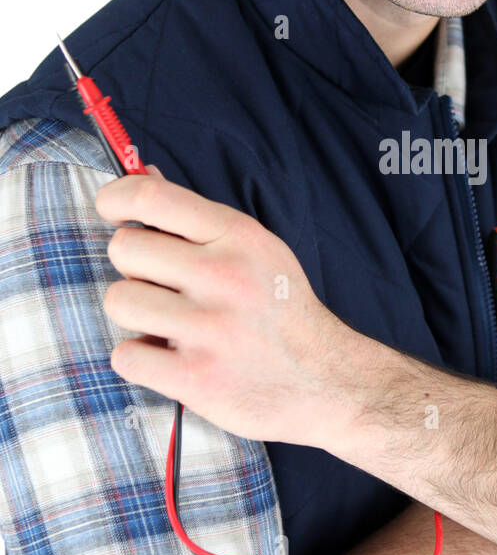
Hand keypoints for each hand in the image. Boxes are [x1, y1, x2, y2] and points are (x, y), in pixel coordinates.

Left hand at [95, 165, 361, 443]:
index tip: (111, 210)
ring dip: (136, 315)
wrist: (326, 381)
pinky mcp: (196, 378)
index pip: (151, 197)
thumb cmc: (281, 311)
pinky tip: (170, 358)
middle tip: (164, 287)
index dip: (116, 197)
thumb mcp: (255, 249)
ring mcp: (209, 329)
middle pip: (124, 249)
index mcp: (238, 237)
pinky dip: (141, 359)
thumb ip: (196, 217)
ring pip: (118, 301)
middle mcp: (224, 276)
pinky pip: (124, 356)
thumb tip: (141, 174)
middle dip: (134, 268)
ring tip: (169, 324)